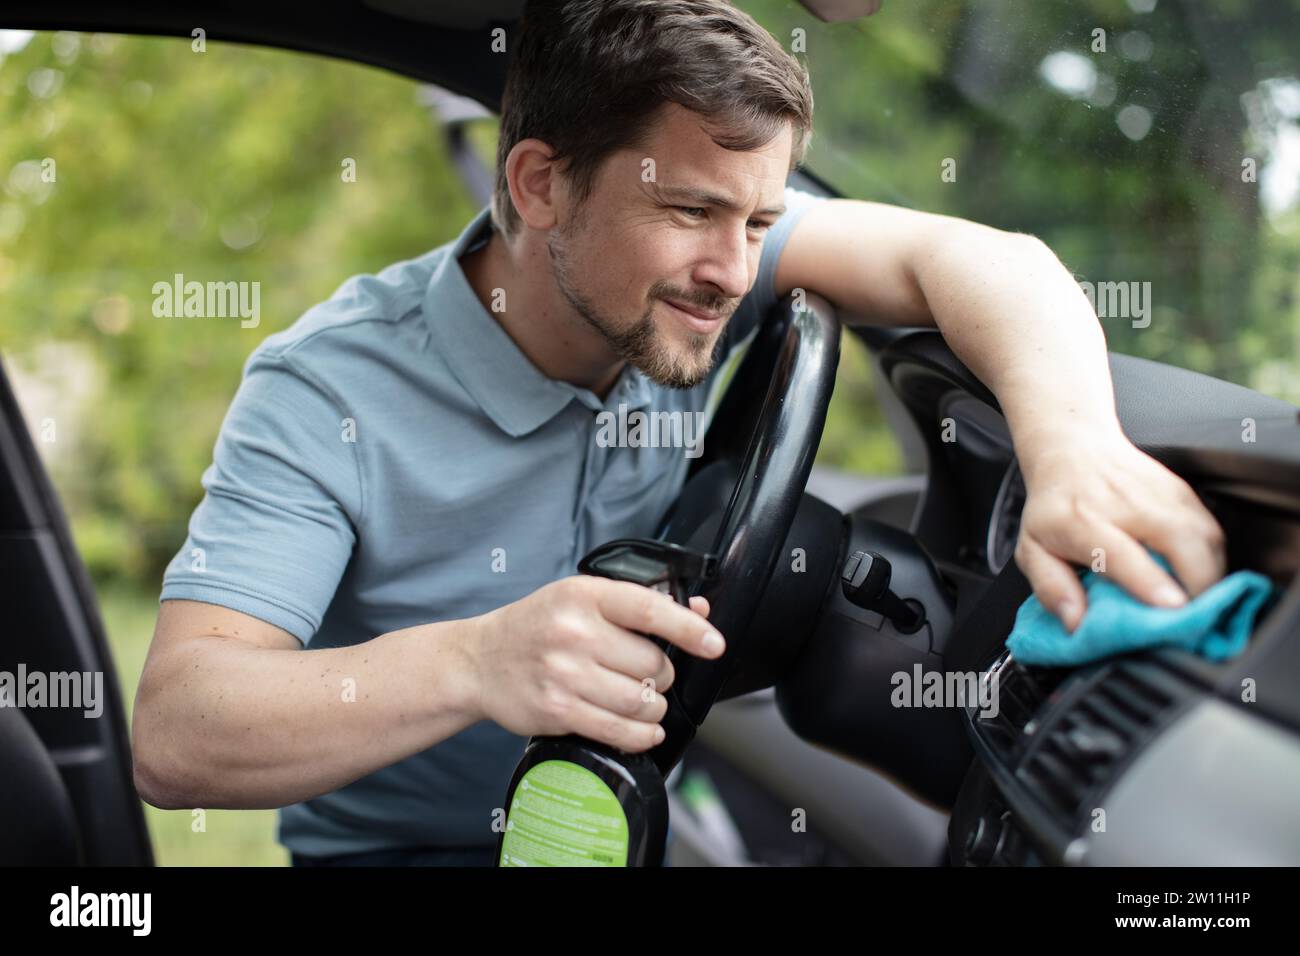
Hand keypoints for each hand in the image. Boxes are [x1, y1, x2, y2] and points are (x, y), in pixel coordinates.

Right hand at [467, 576, 720, 751]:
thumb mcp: (580, 597)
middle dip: (664, 674)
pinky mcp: (557, 710)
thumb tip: (697, 611)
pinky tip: (643, 729)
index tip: (714, 644)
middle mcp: (574, 632)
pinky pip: (618, 730)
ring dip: (655, 707)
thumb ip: (638, 602)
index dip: (689, 629)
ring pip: (642, 700)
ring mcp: (564, 674)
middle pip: (653, 663)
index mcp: (584, 595)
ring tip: (647, 702)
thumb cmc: (538, 626)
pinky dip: (641, 734)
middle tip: (652, 674)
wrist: (480, 660)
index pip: (649, 609)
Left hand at [1014, 428, 1226, 632]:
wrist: (1073, 451)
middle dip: (1200, 586)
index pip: (1122, 553)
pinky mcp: (1185, 493)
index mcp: (1082, 520)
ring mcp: (1161, 495)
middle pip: (1183, 541)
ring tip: (1198, 605)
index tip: (1172, 608)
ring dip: (1212, 577)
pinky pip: (1212, 532)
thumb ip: (1052, 588)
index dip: (1150, 584)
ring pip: (1207, 538)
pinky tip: (1199, 579)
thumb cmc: (1054, 506)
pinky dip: (1213, 560)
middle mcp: (1127, 503)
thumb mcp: (1033, 550)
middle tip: (1194, 622)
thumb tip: (1076, 624)